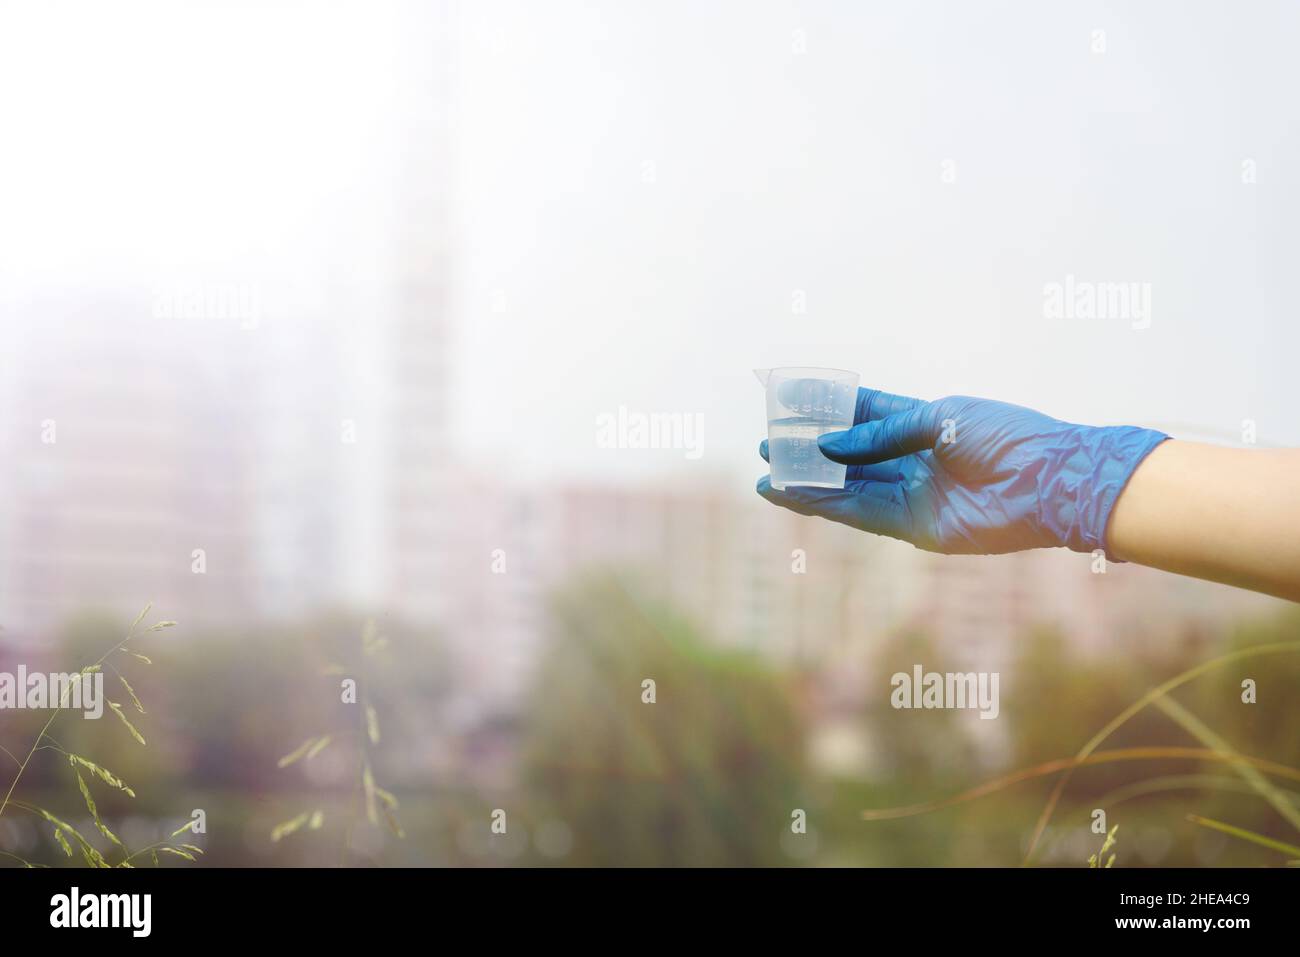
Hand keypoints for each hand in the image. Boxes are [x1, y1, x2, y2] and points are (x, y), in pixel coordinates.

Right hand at [757, 387, 1167, 555]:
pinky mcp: (913, 526)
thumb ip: (881, 433)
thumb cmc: (1008, 438)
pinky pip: (859, 513)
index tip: (790, 400)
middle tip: (771, 444)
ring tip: (769, 474)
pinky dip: (825, 505)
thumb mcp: (940, 419)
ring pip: (848, 488)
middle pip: (850, 455)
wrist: (1050, 483)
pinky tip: (794, 494)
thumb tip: (828, 447)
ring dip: (808, 482)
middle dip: (810, 450)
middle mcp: (913, 460)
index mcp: (924, 423)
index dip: (828, 407)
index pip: (865, 411)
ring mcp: (912, 494)